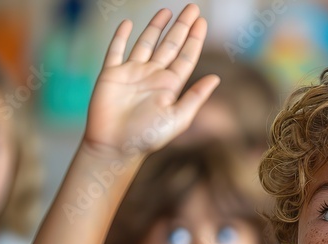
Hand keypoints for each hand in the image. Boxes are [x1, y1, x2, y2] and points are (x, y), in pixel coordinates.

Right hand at [82, 4, 219, 160]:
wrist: (114, 147)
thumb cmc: (147, 137)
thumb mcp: (177, 118)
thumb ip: (196, 97)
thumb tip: (216, 78)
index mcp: (170, 86)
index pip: (185, 57)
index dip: (194, 39)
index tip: (202, 22)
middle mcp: (153, 76)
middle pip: (170, 45)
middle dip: (181, 26)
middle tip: (192, 8)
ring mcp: (132, 73)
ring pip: (146, 43)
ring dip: (156, 27)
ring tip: (166, 11)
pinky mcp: (111, 74)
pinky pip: (116, 50)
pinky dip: (121, 37)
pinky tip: (128, 23)